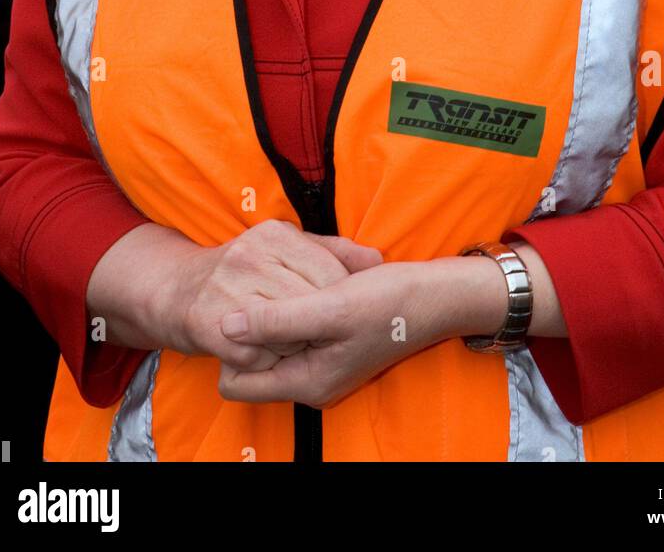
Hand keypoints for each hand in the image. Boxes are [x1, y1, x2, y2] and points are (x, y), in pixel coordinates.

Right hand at [168, 219, 381, 371]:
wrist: (179, 292)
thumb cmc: (247, 272)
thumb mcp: (288, 249)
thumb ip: (333, 252)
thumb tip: (376, 260)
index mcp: (275, 234)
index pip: (331, 274)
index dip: (341, 300)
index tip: (338, 311)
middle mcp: (250, 256)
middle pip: (311, 305)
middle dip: (319, 326)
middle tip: (315, 333)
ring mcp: (227, 289)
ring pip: (287, 335)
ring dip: (295, 348)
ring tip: (292, 342)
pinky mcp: (208, 324)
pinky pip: (257, 357)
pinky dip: (266, 361)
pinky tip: (265, 352)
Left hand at [217, 253, 508, 406]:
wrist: (438, 295)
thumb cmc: (391, 302)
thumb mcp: (332, 307)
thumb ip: (277, 320)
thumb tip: (225, 326)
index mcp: (307, 382)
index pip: (235, 383)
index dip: (234, 348)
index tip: (251, 310)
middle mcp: (310, 379)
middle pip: (251, 361)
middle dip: (255, 326)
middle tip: (276, 290)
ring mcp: (320, 361)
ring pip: (272, 340)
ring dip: (276, 309)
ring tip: (299, 282)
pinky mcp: (330, 340)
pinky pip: (293, 326)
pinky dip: (296, 303)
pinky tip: (313, 281)